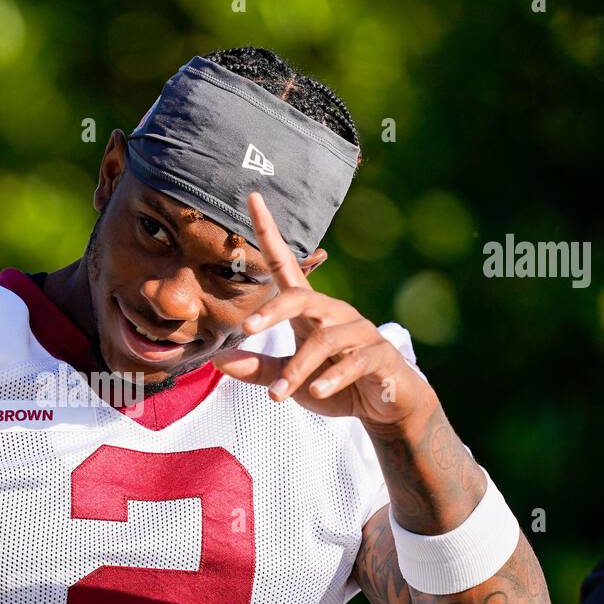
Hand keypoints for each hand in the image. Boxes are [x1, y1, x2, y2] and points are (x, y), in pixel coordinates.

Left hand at [211, 191, 435, 427]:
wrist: (386, 405)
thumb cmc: (333, 384)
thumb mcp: (290, 380)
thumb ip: (259, 370)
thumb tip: (216, 361)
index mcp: (309, 311)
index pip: (285, 265)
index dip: (268, 232)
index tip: (252, 198)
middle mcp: (334, 313)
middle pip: (302, 297)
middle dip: (273, 311)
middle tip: (246, 329)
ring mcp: (360, 331)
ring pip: (325, 339)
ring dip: (297, 368)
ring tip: (277, 396)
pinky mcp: (380, 355)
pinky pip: (355, 361)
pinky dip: (333, 378)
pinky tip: (317, 392)